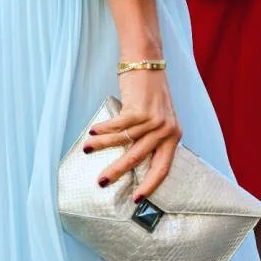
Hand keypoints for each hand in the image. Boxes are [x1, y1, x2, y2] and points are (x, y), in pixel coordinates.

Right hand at [83, 67, 181, 199]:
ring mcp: (154, 120)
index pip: (163, 168)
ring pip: (124, 142)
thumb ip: (150, 138)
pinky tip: (92, 131)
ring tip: (87, 150)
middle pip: (139, 158)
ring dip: (102, 146)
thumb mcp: (157, 118)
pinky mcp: (140, 110)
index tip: (136, 198)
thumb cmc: (149, 92)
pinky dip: (103, 129)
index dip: (149, 184)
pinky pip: (118, 126)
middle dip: (118, 171)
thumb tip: (130, 160)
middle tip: (101, 182)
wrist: (148, 62)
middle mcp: (166, 130)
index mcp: (173, 136)